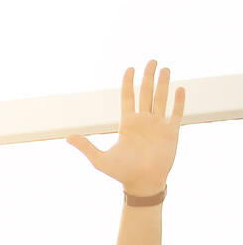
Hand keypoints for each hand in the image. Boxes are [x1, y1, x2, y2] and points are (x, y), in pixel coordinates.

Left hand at [67, 60, 185, 196]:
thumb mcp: (100, 159)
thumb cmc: (121, 173)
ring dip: (163, 84)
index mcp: (128, 124)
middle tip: (152, 60)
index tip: (130, 68)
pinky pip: (176, 113)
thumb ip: (86, 146)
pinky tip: (179, 89)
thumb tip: (67, 137)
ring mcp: (158, 125)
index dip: (129, 83)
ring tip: (165, 68)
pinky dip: (178, 102)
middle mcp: (144, 121)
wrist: (142, 184)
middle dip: (149, 77)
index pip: (128, 98)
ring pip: (161, 99)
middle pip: (146, 93)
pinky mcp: (171, 132)